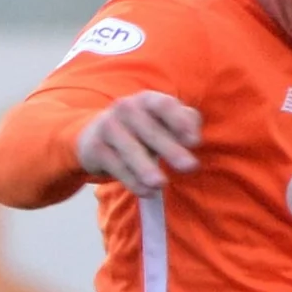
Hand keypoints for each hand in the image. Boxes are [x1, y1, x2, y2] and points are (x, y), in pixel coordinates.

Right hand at [74, 91, 201, 196]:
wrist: (96, 137)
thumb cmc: (142, 130)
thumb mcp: (163, 122)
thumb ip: (185, 123)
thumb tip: (193, 138)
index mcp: (148, 100)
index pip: (165, 106)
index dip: (180, 121)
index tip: (195, 142)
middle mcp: (126, 108)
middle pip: (151, 130)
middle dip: (171, 149)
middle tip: (189, 167)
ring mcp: (109, 126)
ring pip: (130, 149)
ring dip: (146, 167)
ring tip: (161, 183)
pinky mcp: (96, 148)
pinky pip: (117, 166)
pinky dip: (132, 181)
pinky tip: (146, 191)